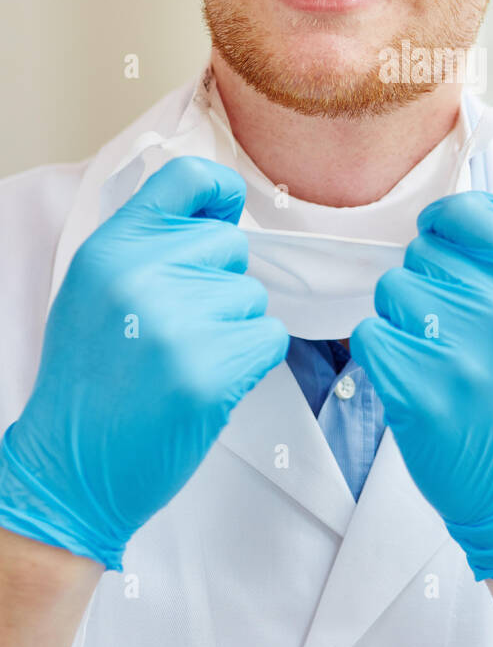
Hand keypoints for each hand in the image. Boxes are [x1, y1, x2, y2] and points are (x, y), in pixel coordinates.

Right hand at [0, 157, 287, 571]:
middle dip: (221, 284)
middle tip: (179, 329)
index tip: (222, 215)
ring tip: (182, 363)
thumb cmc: (91, 381)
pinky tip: (207, 384)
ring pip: (252, 296)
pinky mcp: (210, 366)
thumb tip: (220, 212)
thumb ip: (148, 246)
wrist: (70, 469)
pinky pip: (270, 337)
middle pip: (231, 245)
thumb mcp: (96, 290)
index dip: (220, 191)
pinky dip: (250, 362)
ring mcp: (178, 319)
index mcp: (111, 248)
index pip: (187, 177)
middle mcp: (142, 272)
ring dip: (233, 330)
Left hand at [351, 191, 492, 580]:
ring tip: (434, 352)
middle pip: (422, 253)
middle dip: (427, 280)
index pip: (466, 213)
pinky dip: (381, 353)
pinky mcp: (418, 393)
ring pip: (391, 290)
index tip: (441, 242)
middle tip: (452, 324)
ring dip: (401, 317)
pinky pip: (369, 334)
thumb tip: (466, 192)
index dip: (443, 224)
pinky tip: (413, 376)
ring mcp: (461, 356)